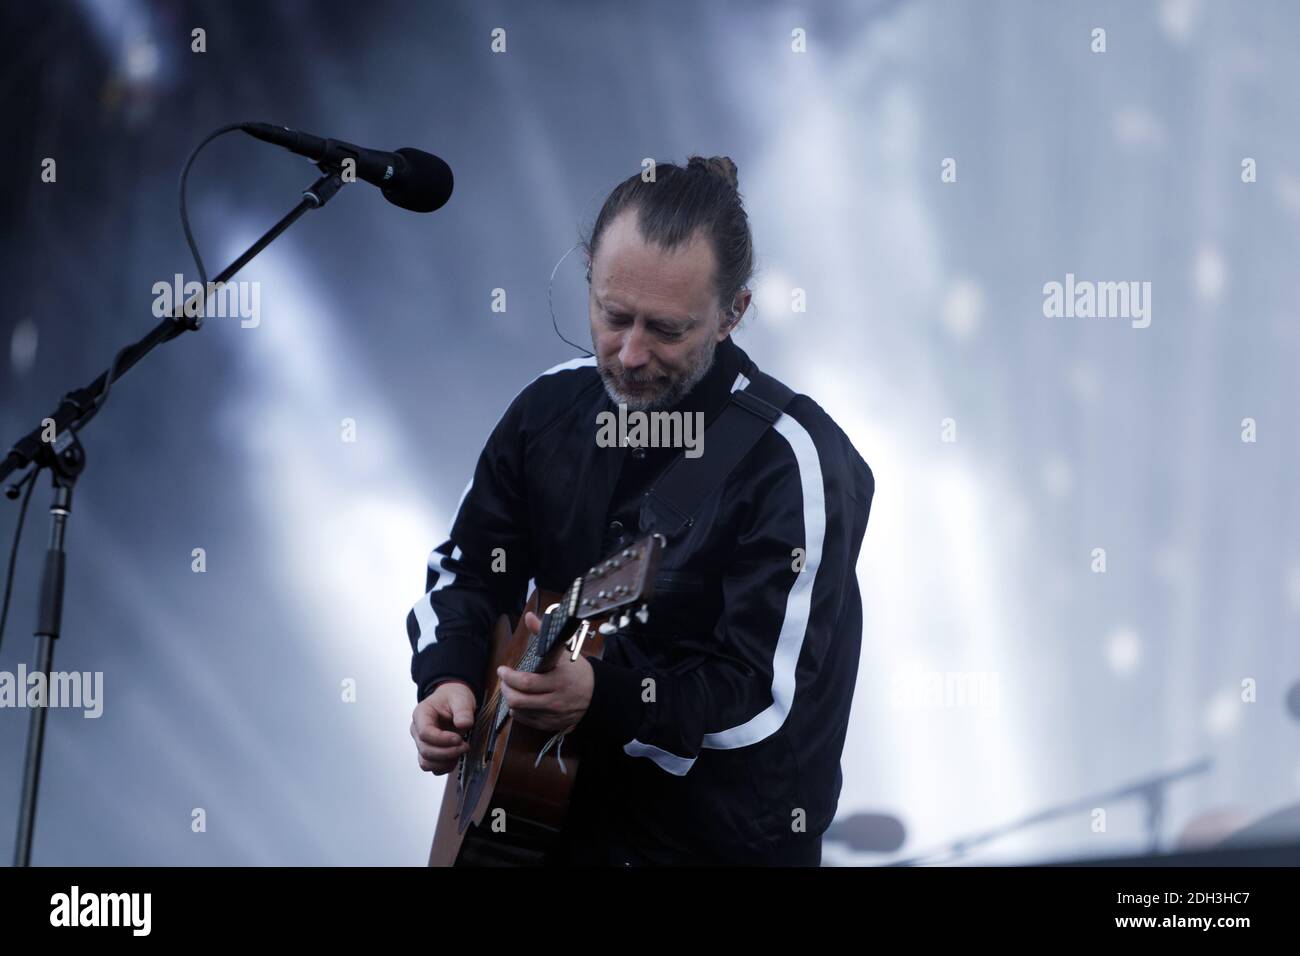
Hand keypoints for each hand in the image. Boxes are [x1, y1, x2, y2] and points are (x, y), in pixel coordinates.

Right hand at [411, 680, 476, 773]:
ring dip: (445, 762)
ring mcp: (421, 743)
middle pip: (425, 750)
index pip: (425, 733)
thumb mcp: (462, 699)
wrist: (453, 700)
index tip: (459, 739)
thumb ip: (463, 711)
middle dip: (447, 752)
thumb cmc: (454, 698)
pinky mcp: (428, 752)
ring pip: (426, 763)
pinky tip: (456, 758)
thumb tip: (464, 725)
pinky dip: (444, 767)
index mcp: (421, 714)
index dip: (443, 740)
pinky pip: (431, 767)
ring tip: (460, 752)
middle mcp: (417, 730)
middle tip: (465, 746)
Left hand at [498, 610, 593, 733]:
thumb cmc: (579, 673)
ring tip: (511, 689)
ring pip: (520, 711)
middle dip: (505, 689)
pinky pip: (526, 721)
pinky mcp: (550, 724)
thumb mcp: (564, 651)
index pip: (525, 682)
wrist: (598, 695)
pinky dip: (518, 711)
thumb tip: (529, 617)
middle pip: (518, 700)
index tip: (503, 670)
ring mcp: (552, 714)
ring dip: (510, 699)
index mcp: (557, 680)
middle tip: (505, 680)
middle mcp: (554, 699)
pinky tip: (521, 701)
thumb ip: (544, 634)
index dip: (508, 677)